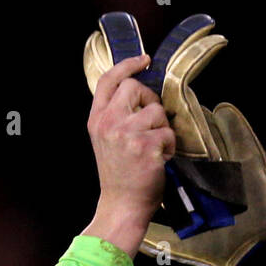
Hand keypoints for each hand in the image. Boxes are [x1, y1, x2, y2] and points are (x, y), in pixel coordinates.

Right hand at [82, 54, 176, 256]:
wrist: (121, 205)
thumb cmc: (119, 175)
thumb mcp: (105, 140)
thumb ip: (114, 115)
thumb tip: (138, 92)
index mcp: (97, 120)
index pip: (108, 80)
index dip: (127, 65)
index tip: (144, 60)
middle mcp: (109, 123)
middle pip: (135, 87)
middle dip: (149, 100)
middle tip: (151, 121)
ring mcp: (127, 134)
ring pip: (156, 110)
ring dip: (161, 128)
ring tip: (153, 148)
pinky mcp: (146, 146)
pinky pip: (168, 132)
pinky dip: (169, 146)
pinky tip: (159, 159)